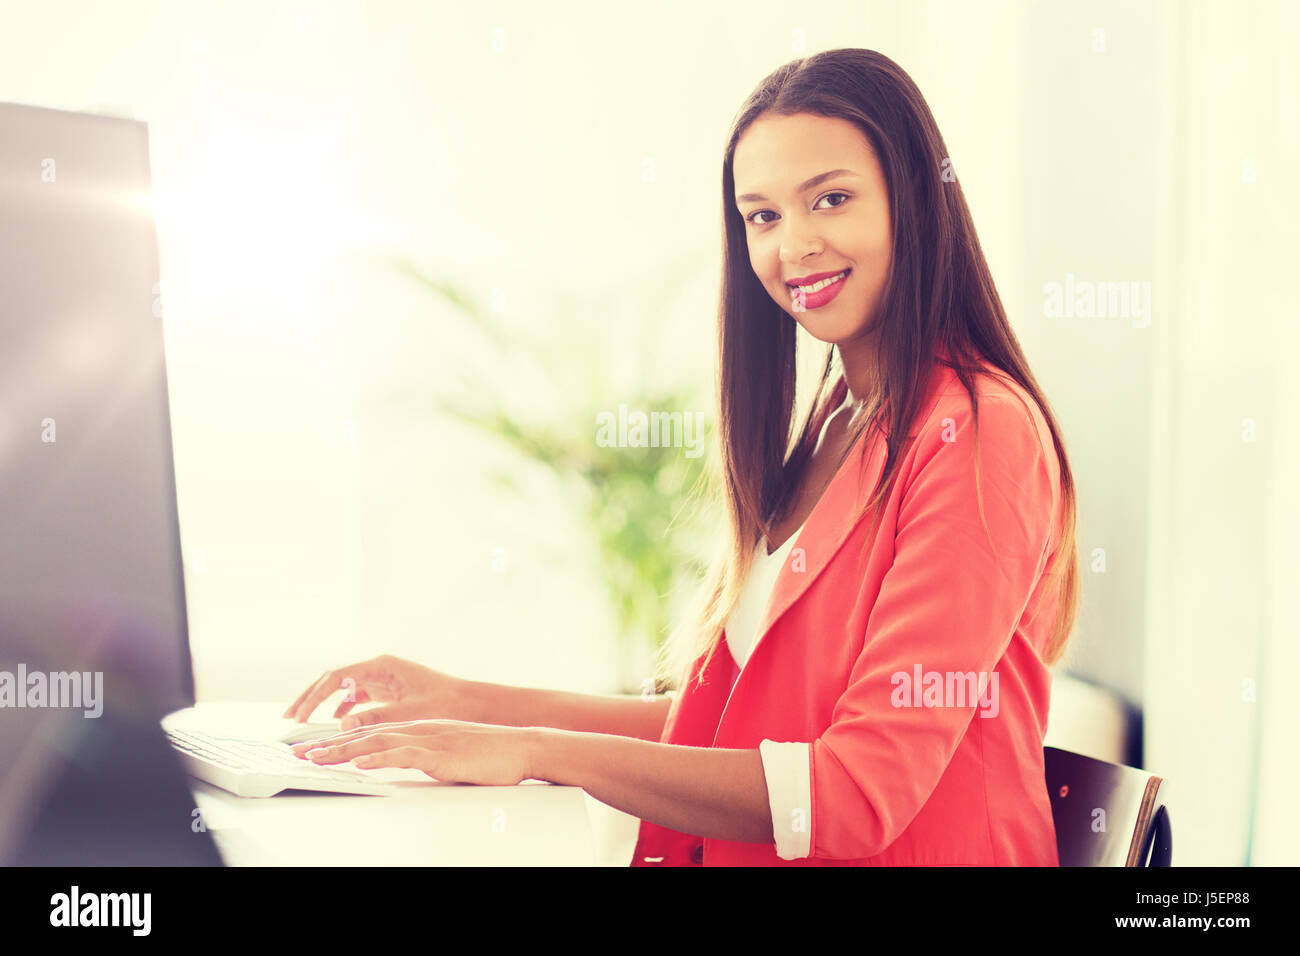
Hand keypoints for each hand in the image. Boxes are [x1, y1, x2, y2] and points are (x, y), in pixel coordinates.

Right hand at [282, 654, 471, 728]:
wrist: (470, 702)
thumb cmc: (444, 702)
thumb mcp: (408, 712)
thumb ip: (375, 717)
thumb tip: (341, 724)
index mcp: (382, 666)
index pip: (336, 677)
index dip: (313, 696)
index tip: (298, 715)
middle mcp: (379, 668)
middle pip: (334, 679)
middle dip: (310, 696)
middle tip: (289, 717)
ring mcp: (383, 677)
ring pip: (343, 687)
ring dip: (323, 701)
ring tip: (303, 719)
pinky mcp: (388, 689)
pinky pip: (358, 695)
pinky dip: (343, 706)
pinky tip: (336, 720)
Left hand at [290, 719, 538, 785]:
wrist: (521, 747)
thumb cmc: (490, 753)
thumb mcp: (449, 754)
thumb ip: (425, 756)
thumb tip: (405, 766)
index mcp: (419, 729)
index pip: (371, 732)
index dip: (339, 740)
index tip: (313, 748)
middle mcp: (419, 729)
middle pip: (365, 735)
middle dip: (329, 744)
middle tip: (298, 753)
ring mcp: (429, 739)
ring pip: (376, 742)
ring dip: (342, 751)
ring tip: (316, 758)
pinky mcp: (440, 753)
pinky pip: (403, 755)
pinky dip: (377, 758)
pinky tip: (358, 762)